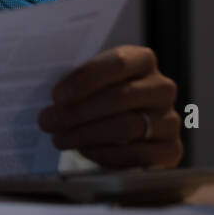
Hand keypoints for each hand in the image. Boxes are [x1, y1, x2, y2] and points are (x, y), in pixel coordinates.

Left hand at [37, 45, 182, 168]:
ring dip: (86, 134)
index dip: (85, 79)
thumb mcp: (86, 81)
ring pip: (128, 126)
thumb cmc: (95, 96)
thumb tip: (41, 88)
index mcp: (141, 60)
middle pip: (120, 98)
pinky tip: (85, 151)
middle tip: (47, 121)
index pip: (117, 63)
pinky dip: (107, 154)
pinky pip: (139, 154)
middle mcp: (161, 87)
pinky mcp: (171, 149)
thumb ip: (73, 79)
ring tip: (59, 138)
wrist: (120, 128)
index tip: (56, 95)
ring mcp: (169, 119)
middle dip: (77, 112)